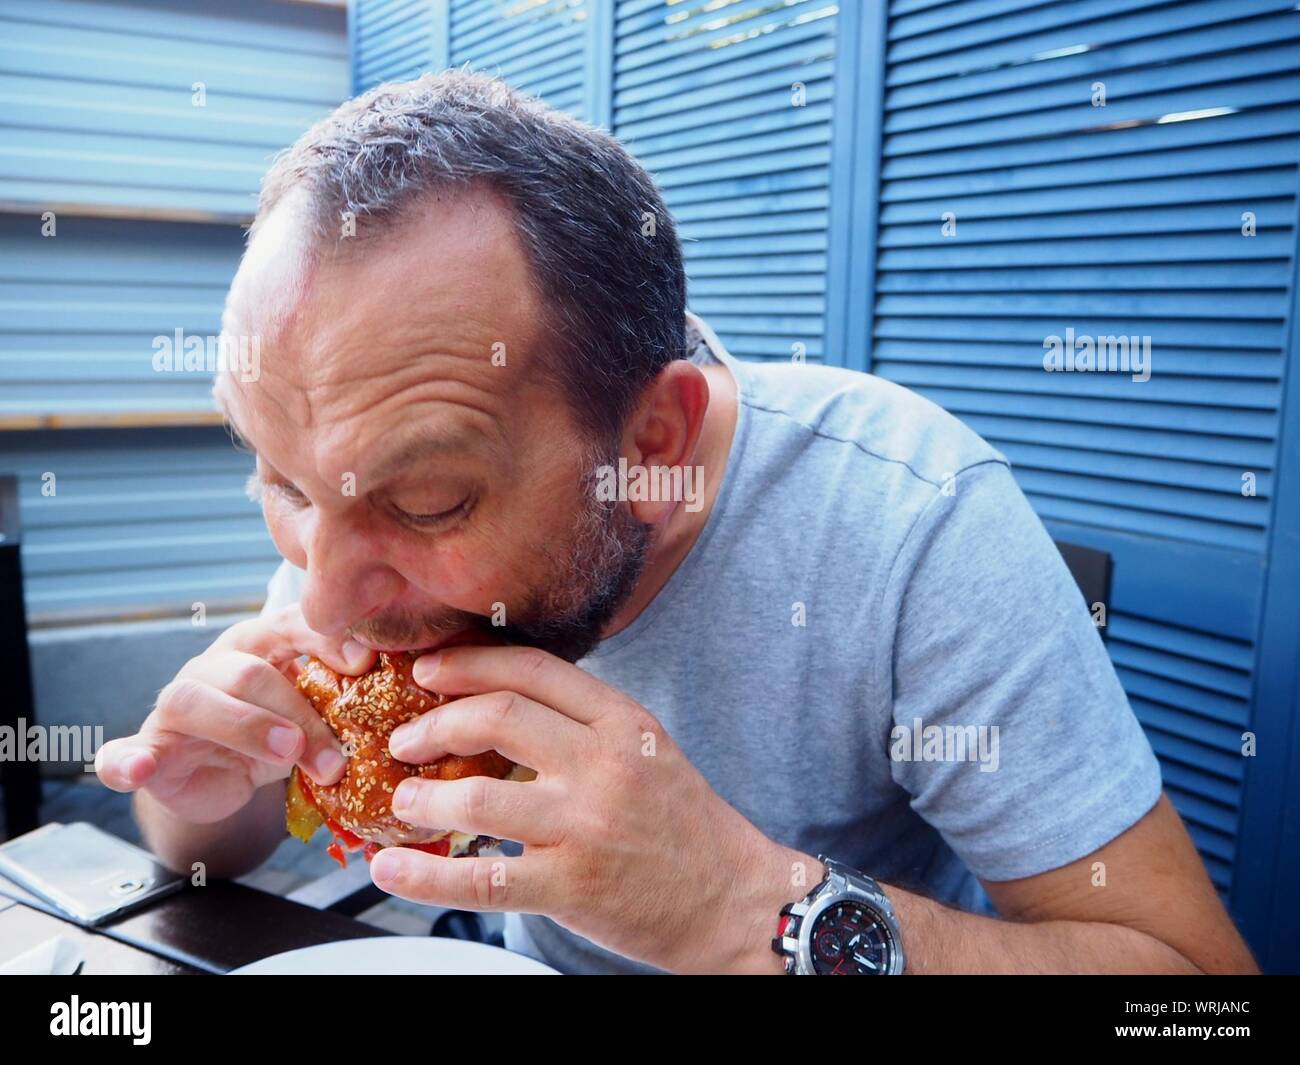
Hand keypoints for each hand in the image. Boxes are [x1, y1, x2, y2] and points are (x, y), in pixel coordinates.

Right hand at [94, 606, 375, 824]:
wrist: (225, 780)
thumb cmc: (283, 733)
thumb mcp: (318, 714)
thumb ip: (349, 701)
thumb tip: (415, 703)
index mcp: (264, 644)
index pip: (292, 625)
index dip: (326, 641)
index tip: (365, 663)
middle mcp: (218, 665)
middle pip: (252, 672)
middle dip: (298, 713)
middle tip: (336, 756)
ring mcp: (178, 705)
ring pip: (199, 701)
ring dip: (248, 729)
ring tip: (287, 756)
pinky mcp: (150, 749)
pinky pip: (125, 752)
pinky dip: (124, 760)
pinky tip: (137, 768)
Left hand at [371, 644, 815, 972]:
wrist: (736, 899)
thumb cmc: (684, 824)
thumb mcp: (646, 750)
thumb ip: (582, 724)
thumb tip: (495, 707)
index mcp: (624, 721)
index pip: (533, 670)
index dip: (469, 664)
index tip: (428, 672)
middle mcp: (606, 764)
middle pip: (498, 718)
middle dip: (435, 723)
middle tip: (405, 739)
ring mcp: (589, 826)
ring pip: (481, 797)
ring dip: (424, 797)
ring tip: (404, 800)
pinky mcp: (575, 886)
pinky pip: (485, 879)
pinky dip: (428, 875)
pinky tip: (395, 868)